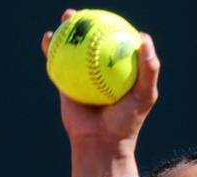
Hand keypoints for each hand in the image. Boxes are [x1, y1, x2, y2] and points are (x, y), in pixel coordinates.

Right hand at [42, 7, 160, 176]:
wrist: (100, 143)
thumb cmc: (126, 122)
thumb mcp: (144, 95)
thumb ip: (149, 69)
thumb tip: (143, 39)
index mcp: (121, 71)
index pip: (119, 43)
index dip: (115, 28)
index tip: (113, 19)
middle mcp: (102, 71)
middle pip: (94, 41)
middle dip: (90, 23)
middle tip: (88, 13)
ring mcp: (83, 75)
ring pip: (74, 49)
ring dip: (68, 30)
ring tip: (67, 18)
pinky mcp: (66, 83)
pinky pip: (56, 62)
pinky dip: (50, 48)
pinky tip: (48, 38)